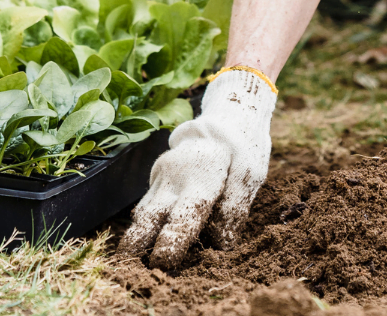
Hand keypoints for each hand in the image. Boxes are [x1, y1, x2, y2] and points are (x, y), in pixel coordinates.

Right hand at [120, 69, 275, 267]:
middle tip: (137, 270)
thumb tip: (220, 244)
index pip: (181, 220)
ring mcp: (161, 176)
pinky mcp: (157, 176)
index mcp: (200, 180)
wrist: (226, 115)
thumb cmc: (242, 146)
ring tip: (136, 262)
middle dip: (137, 248)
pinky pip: (146, 204)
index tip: (164, 265)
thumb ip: (234, 207)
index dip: (170, 246)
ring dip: (137, 238)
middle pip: (147, 220)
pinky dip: (145, 224)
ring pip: (142, 213)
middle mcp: (174, 179)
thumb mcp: (251, 172)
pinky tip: (149, 239)